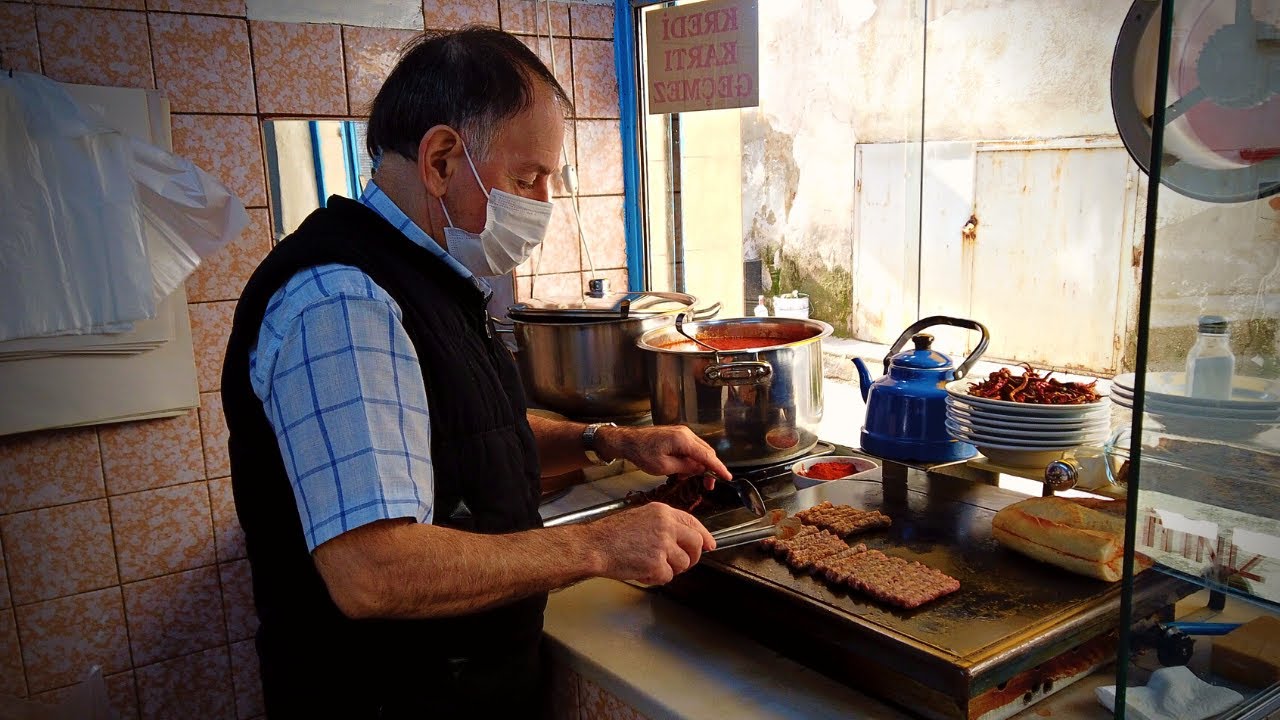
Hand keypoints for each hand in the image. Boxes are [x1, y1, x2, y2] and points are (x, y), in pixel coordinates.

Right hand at [584, 503, 715, 584]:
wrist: (595, 546)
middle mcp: (666, 526)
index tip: (710, 544)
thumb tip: (682, 537)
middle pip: (696, 544)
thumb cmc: (610, 534)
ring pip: (683, 564)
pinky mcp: (657, 564)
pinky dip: (655, 578)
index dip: (704, 536)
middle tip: (682, 562)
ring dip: (669, 569)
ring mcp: (663, 545)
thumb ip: (662, 525)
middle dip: (692, 557)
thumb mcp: (640, 517)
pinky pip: (667, 577)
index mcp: (662, 512)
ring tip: (649, 564)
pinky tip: (641, 571)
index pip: (693, 522)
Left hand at [598, 425, 731, 486]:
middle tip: (707, 485)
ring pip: (699, 451)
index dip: (718, 468)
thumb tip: (699, 469)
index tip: (727, 477)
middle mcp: (685, 433)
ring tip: (685, 476)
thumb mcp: (664, 467)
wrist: (627, 441)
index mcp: (683, 440)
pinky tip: (681, 469)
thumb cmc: (641, 452)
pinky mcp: (677, 435)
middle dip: (709, 469)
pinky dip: (690, 459)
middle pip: (706, 452)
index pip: (707, 456)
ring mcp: (681, 433)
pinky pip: (690, 448)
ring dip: (697, 465)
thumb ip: (685, 467)